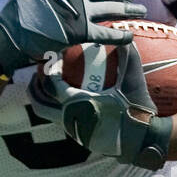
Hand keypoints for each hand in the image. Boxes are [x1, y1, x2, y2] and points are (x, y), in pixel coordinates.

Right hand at [0, 0, 146, 81]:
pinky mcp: (80, 31)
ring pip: (111, 9)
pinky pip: (105, 34)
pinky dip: (120, 36)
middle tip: (133, 0)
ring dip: (129, 10)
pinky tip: (130, 37)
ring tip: (142, 11)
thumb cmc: (18, 11)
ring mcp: (79, 12)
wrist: (12, 32)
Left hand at [29, 43, 171, 170]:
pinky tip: (70, 101)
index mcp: (77, 102)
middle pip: (40, 103)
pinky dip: (60, 109)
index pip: (52, 83)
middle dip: (35, 88)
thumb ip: (127, 56)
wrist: (142, 140)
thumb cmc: (135, 109)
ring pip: (49, 115)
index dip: (50, 69)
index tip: (55, 59)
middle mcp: (69, 118)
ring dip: (46, 100)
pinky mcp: (80, 138)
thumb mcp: (132, 80)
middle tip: (39, 74)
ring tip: (50, 88)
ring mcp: (73, 130)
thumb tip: (125, 36)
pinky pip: (63, 121)